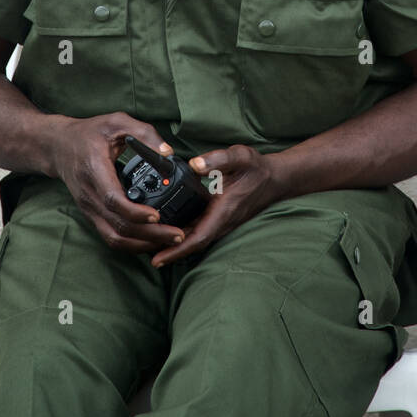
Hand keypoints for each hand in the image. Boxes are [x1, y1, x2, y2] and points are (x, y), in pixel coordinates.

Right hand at [48, 112, 186, 254]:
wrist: (58, 147)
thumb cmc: (89, 133)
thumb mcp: (116, 122)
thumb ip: (144, 133)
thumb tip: (168, 152)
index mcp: (94, 170)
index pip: (112, 199)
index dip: (135, 212)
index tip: (157, 215)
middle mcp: (90, 195)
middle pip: (118, 225)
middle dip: (150, 234)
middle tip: (178, 234)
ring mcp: (89, 208)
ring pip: (114, 238)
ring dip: (143, 244)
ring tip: (169, 241)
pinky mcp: (92, 215)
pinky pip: (111, 237)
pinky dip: (132, 244)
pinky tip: (152, 241)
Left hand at [149, 144, 281, 268]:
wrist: (274, 179)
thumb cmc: (256, 169)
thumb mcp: (239, 157)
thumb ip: (217, 159)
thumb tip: (194, 164)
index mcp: (223, 211)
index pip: (198, 238)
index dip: (177, 250)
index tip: (158, 259)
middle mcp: (221, 222)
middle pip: (191, 244)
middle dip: (168, 252)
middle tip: (142, 254)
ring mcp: (220, 222)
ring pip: (194, 239)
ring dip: (173, 245)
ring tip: (147, 245)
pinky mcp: (218, 219)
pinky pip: (198, 231)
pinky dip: (181, 235)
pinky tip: (167, 230)